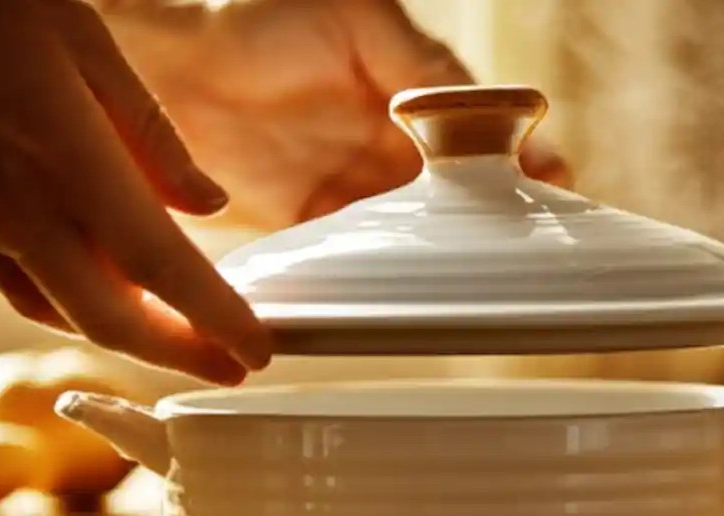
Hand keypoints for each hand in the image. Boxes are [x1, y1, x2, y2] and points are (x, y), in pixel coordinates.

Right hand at [0, 0, 268, 384]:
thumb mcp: (74, 34)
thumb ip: (145, 128)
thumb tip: (205, 201)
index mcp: (64, 160)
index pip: (160, 269)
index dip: (216, 321)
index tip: (259, 351)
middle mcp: (18, 212)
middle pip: (111, 320)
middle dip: (180, 356)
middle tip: (233, 367)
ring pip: (62, 311)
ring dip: (127, 338)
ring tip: (177, 340)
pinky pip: (19, 284)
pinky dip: (72, 306)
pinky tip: (98, 289)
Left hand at [100, 0, 572, 229]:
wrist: (173, 63)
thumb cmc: (264, 17)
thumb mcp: (358, 17)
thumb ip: (420, 59)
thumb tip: (481, 103)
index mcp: (414, 89)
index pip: (484, 127)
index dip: (522, 155)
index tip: (550, 177)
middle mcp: (392, 141)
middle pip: (463, 188)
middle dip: (497, 214)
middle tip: (527, 237)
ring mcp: (357, 182)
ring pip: (422, 227)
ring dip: (449, 248)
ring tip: (482, 268)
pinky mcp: (315, 217)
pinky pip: (362, 251)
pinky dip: (387, 267)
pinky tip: (410, 281)